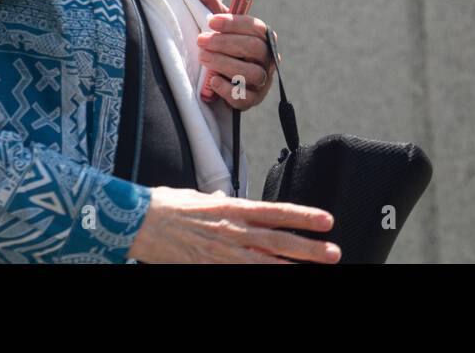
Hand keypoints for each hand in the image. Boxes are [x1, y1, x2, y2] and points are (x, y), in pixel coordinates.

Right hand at [127, 186, 339, 263]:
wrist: (140, 222)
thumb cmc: (168, 206)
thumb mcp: (201, 197)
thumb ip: (222, 203)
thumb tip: (231, 201)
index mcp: (233, 208)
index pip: (277, 211)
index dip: (304, 216)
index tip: (326, 220)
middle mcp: (233, 231)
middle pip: (279, 241)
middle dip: (309, 248)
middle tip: (333, 252)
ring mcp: (223, 253)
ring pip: (266, 263)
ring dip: (291, 268)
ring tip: (315, 269)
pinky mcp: (211, 268)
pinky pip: (242, 276)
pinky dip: (261, 277)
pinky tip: (276, 277)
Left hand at [184, 0, 279, 109]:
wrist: (228, 79)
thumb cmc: (224, 44)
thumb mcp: (218, 24)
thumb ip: (207, 0)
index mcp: (262, 35)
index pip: (254, 26)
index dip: (234, 23)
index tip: (211, 20)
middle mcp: (267, 56)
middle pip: (253, 48)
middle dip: (225, 43)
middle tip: (201, 41)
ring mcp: (263, 79)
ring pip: (251, 72)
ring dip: (225, 64)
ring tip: (204, 59)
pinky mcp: (254, 99)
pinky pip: (245, 96)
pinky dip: (229, 89)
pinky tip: (213, 82)